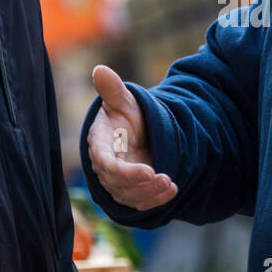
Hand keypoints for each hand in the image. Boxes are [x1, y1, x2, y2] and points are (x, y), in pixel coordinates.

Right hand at [85, 65, 177, 209]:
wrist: (137, 131)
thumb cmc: (126, 114)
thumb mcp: (123, 100)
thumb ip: (113, 89)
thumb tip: (100, 69)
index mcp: (100, 144)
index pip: (104, 163)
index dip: (123, 171)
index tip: (147, 171)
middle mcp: (105, 166)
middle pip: (117, 184)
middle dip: (141, 184)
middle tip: (164, 177)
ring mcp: (116, 181)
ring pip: (128, 196)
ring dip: (150, 193)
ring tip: (170, 184)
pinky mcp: (129, 190)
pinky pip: (139, 202)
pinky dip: (155, 200)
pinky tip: (172, 191)